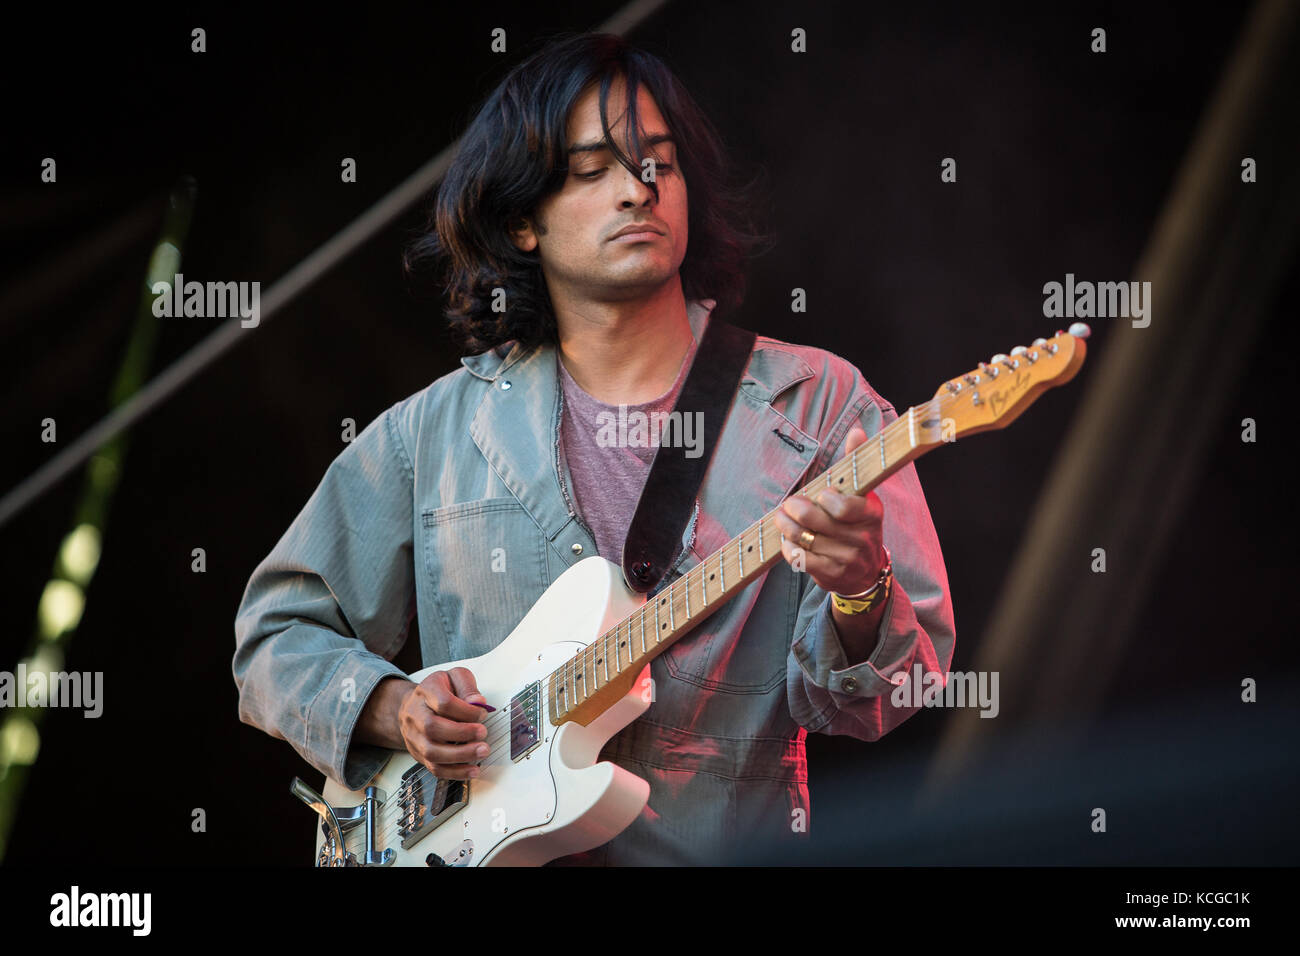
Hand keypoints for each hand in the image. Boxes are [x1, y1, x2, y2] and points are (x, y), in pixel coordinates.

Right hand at [398, 667, 492, 779]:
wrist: (414, 705)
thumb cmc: (438, 691)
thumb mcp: (454, 677)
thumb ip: (467, 687)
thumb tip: (478, 702)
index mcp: (426, 691)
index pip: (443, 702)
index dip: (466, 710)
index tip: (482, 713)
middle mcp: (415, 715)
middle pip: (432, 728)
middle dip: (462, 733)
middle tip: (483, 733)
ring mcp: (415, 737)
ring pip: (432, 752)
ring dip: (460, 755)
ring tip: (482, 751)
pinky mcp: (419, 754)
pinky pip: (434, 768)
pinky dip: (455, 772)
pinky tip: (472, 769)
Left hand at [774, 424, 885, 594]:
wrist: (867, 570)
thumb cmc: (857, 522)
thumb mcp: (862, 494)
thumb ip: (856, 462)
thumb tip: (857, 430)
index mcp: (871, 513)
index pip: (844, 507)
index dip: (825, 499)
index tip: (819, 493)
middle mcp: (862, 538)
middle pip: (816, 521)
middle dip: (795, 509)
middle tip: (788, 504)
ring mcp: (846, 559)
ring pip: (804, 539)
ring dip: (786, 526)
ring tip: (781, 518)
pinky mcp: (831, 575)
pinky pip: (800, 559)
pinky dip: (788, 547)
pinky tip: (787, 539)